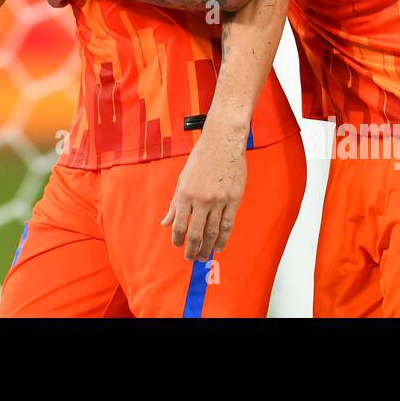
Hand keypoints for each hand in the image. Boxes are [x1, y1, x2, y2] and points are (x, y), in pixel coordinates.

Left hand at [162, 123, 247, 260]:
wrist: (223, 142)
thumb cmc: (201, 158)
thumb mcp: (183, 179)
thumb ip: (175, 203)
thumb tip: (165, 222)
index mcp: (186, 193)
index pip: (180, 224)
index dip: (178, 239)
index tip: (178, 246)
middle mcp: (201, 199)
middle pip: (196, 232)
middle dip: (192, 249)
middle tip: (191, 258)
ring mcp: (219, 200)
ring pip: (213, 231)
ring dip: (207, 247)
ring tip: (204, 256)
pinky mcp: (234, 199)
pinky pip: (228, 224)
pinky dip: (223, 238)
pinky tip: (219, 245)